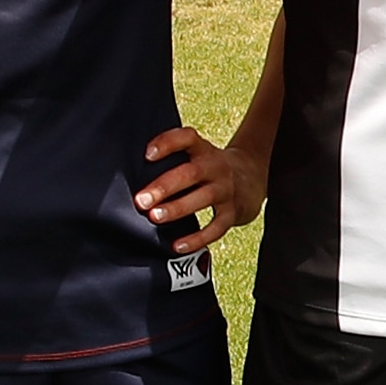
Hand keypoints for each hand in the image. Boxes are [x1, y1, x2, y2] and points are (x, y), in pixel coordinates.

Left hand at [136, 125, 257, 251]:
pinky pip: (215, 227)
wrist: (253, 179)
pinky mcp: (233, 212)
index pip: (187, 139)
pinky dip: (197, 238)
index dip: (168, 143)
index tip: (148, 154)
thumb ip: (175, 160)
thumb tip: (132, 174)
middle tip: (142, 199)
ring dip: (177, 208)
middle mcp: (216, 168)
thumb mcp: (199, 155)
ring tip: (155, 217)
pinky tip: (178, 245)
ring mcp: (226, 190)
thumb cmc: (211, 169)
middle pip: (191, 173)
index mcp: (204, 150)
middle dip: (164, 186)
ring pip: (202, 199)